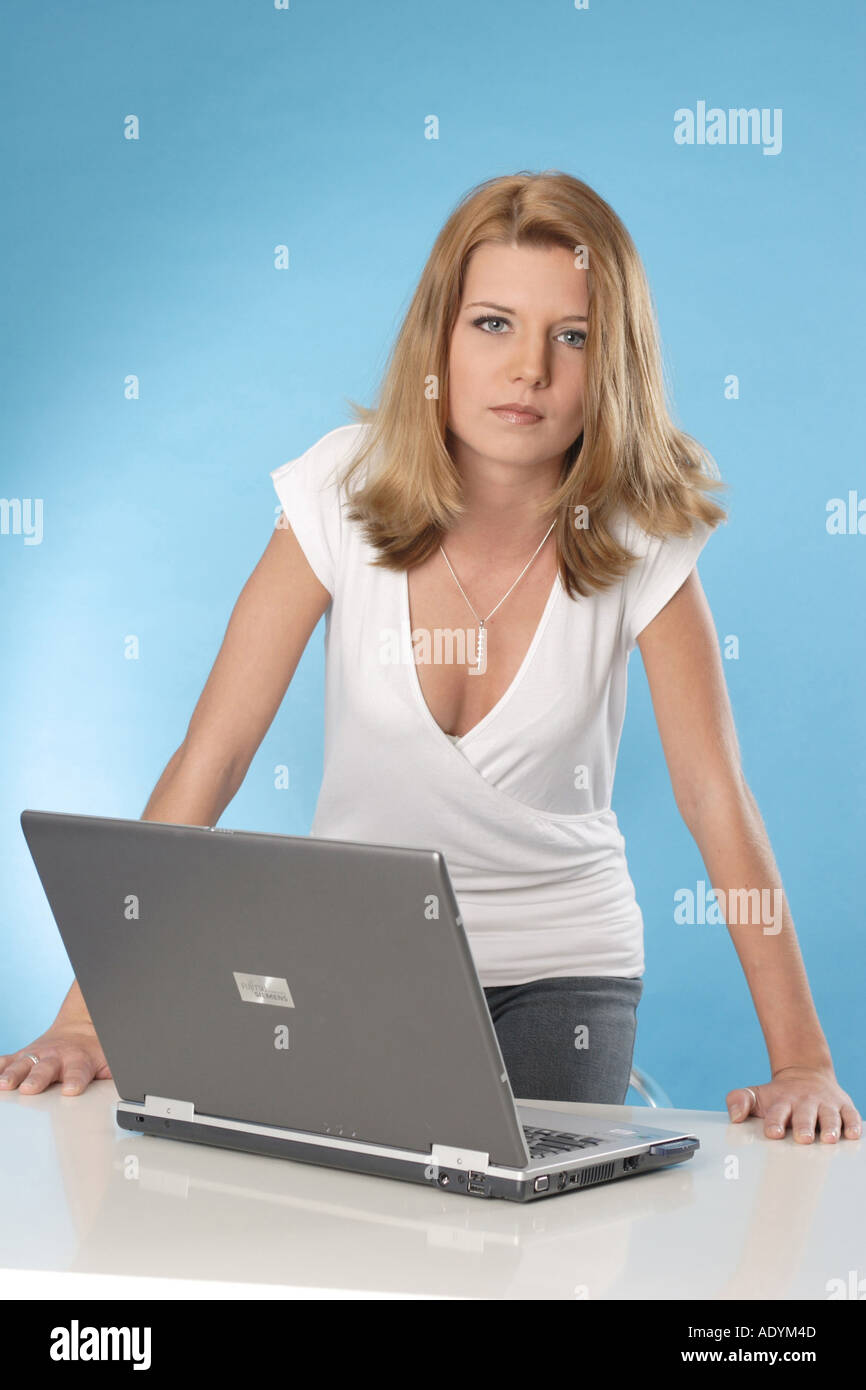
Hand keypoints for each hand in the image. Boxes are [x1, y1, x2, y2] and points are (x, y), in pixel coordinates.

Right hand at [0, 1022, 111, 1095]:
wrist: (84, 1025)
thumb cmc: (96, 1052)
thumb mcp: (111, 1064)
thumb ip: (114, 1081)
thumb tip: (131, 1099)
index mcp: (81, 1062)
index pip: (79, 1072)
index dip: (76, 1080)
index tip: (72, 1089)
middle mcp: (58, 1057)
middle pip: (47, 1069)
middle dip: (38, 1079)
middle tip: (31, 1088)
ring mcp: (39, 1054)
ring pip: (24, 1064)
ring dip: (13, 1074)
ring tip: (4, 1084)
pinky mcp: (25, 1054)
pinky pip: (7, 1060)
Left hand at [726, 1066, 861, 1142]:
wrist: (805, 1074)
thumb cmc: (778, 1096)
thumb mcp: (756, 1094)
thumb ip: (739, 1101)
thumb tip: (734, 1116)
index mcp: (782, 1102)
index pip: (777, 1113)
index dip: (774, 1122)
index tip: (773, 1132)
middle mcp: (805, 1102)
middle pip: (805, 1115)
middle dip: (804, 1126)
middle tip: (803, 1138)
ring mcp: (825, 1104)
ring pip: (829, 1116)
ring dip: (830, 1126)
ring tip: (829, 1138)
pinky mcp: (843, 1106)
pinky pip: (851, 1115)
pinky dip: (853, 1124)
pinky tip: (852, 1133)